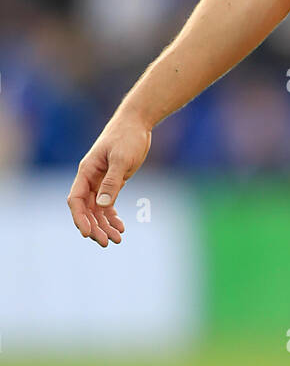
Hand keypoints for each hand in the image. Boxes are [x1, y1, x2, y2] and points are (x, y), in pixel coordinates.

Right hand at [66, 114, 151, 247]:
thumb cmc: (127, 137)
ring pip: (97, 209)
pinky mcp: (112, 182)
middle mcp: (90, 178)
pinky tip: (121, 227)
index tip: (87, 233)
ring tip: (118, 239)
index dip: (79, 218)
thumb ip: (112, 181)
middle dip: (95, 227)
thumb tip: (102, 204)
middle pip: (86, 209)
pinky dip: (113, 216)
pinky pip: (108, 204)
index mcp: (86, 172)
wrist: (137, 123)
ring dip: (105, 225)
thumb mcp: (122, 159)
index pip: (76, 200)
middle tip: (108, 242)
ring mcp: (100, 181)